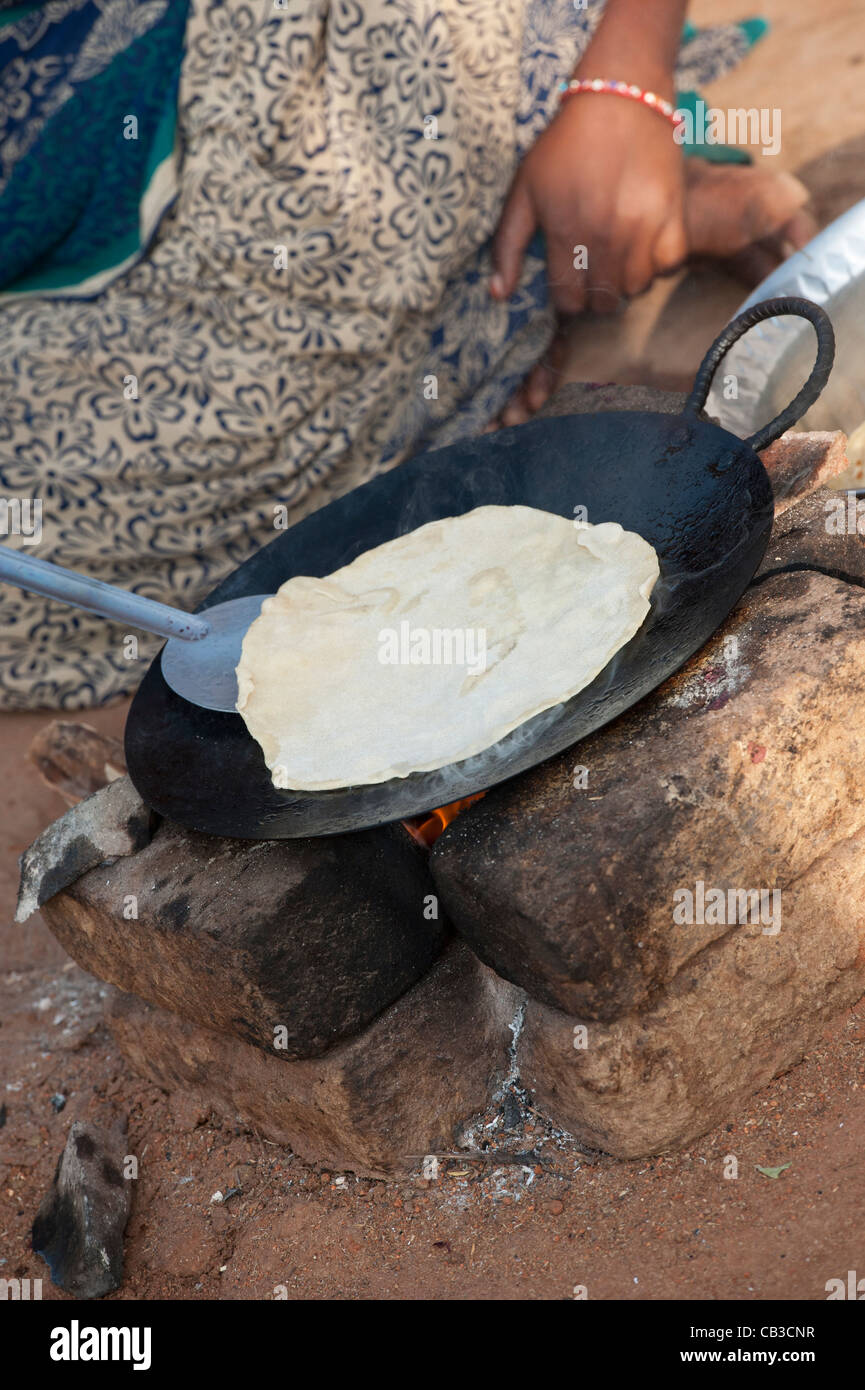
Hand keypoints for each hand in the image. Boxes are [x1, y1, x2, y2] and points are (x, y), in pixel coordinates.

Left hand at [491, 88, 686, 313]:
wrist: (620, 95)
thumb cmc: (565, 144)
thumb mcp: (524, 189)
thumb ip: (507, 245)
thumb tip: (498, 296)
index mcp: (564, 232)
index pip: (568, 301)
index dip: (567, 298)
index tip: (569, 281)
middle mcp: (604, 235)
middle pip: (603, 301)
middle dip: (595, 293)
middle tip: (593, 269)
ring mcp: (642, 227)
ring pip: (636, 288)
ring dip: (626, 280)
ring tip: (618, 256)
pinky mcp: (674, 213)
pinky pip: (670, 265)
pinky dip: (660, 263)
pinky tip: (645, 244)